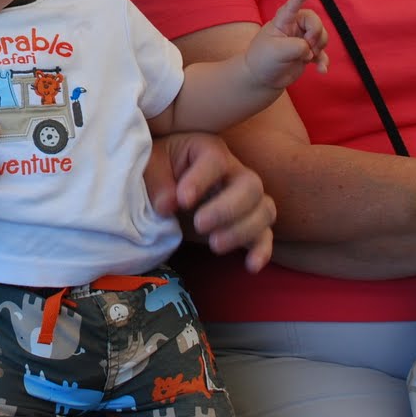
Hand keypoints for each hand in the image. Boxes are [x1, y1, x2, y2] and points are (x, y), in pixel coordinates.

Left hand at [144, 132, 275, 271]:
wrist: (164, 183)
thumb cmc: (158, 168)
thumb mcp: (150, 166)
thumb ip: (157, 181)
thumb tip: (166, 205)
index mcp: (208, 150)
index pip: (215, 161)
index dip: (200, 180)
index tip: (182, 200)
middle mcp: (234, 172)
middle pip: (250, 185)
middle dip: (227, 208)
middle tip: (199, 224)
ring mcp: (245, 199)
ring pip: (264, 210)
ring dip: (243, 230)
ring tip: (214, 245)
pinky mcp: (246, 223)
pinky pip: (266, 235)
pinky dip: (262, 250)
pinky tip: (250, 266)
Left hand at [245, 0, 328, 86]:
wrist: (262, 78)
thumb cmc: (263, 59)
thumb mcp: (277, 51)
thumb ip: (297, 46)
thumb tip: (310, 50)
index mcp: (282, 22)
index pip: (292, 6)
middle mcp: (294, 28)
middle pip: (315, 21)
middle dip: (316, 34)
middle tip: (308, 47)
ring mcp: (302, 40)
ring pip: (322, 36)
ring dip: (320, 47)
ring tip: (308, 58)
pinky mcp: (307, 53)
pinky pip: (322, 53)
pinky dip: (323, 61)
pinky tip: (321, 70)